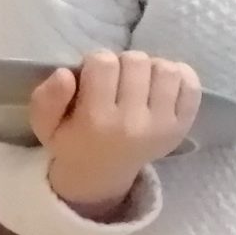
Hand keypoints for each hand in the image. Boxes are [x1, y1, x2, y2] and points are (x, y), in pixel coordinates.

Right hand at [28, 51, 200, 221]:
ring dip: (149, 67)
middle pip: (135, 61)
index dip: (95, 61)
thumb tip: (65, 72)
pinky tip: (160, 84)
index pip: (103, 63)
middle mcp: (133, 124)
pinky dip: (178, 75)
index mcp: (96, 122)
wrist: (103, 173)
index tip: (92, 75)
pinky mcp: (183, 125)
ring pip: (165, 68)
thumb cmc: (73, 142)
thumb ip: (46, 99)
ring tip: (137, 81)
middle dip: (122, 63)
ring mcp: (163, 125)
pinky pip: (191, 84)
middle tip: (115, 79)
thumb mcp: (45, 126)